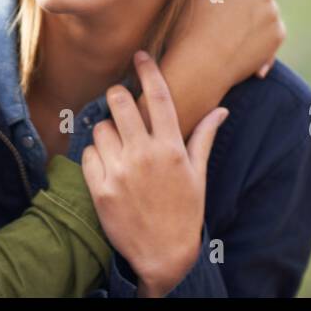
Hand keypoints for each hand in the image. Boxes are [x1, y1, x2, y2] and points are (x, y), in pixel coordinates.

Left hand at [82, 50, 226, 297]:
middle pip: (120, 102)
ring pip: (101, 128)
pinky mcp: (100, 189)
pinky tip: (107, 167)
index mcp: (171, 148)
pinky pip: (88, 155)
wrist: (163, 255)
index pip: (159, 98)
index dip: (148, 71)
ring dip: (106, 131)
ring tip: (117, 147)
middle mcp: (145, 155)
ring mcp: (121, 171)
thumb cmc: (184, 212)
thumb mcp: (198, 174)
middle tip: (118, 100)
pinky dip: (94, 157)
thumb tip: (222, 109)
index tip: (140, 55)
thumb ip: (203, 137)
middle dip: (117, 95)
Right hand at [173, 0, 286, 81]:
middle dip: (238, 6)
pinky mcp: (278, 35)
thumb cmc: (187, 26)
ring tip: (228, 40)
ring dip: (250, 22)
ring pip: (261, 13)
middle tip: (217, 27)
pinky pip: (269, 34)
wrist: (200, 66)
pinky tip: (240, 53)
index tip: (209, 10)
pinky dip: (260, 42)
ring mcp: (272, 13)